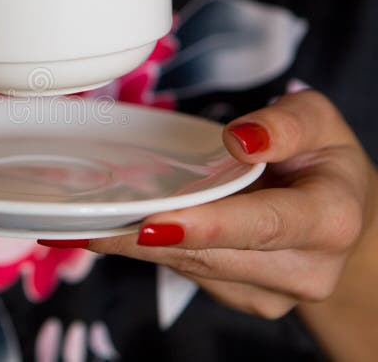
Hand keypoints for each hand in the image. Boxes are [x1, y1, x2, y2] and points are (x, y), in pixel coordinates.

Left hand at [81, 90, 375, 318]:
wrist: (335, 212)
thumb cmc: (322, 160)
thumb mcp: (318, 121)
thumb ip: (286, 123)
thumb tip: (240, 139)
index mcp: (330, 220)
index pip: (263, 226)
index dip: (208, 226)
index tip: (153, 224)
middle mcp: (303, 269)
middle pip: (212, 254)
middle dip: (145, 237)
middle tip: (87, 222)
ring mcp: (271, 292)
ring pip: (191, 268)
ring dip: (135, 246)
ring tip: (83, 224)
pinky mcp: (242, 297)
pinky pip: (187, 272)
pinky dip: (148, 249)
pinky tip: (113, 230)